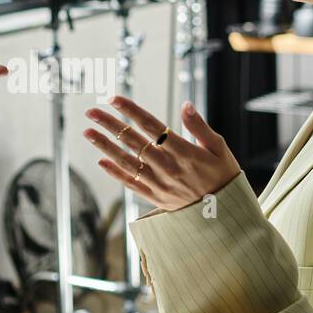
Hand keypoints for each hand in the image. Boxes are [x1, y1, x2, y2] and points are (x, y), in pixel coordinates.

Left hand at [83, 96, 240, 212]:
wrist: (225, 213)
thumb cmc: (222, 175)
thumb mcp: (219, 147)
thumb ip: (199, 126)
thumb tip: (185, 105)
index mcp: (184, 152)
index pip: (152, 126)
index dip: (131, 111)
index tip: (114, 99)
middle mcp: (168, 167)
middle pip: (134, 141)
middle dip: (111, 124)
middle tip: (92, 111)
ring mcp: (160, 184)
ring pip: (127, 162)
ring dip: (106, 146)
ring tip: (88, 132)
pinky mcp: (156, 197)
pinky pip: (131, 183)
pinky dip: (115, 172)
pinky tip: (102, 160)